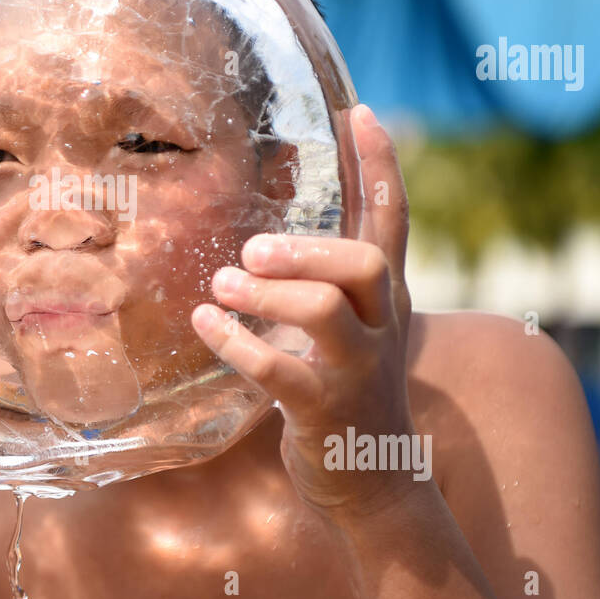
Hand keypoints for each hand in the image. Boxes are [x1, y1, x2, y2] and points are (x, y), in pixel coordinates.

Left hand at [192, 104, 416, 517]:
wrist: (373, 487)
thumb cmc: (346, 396)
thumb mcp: (350, 332)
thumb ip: (323, 286)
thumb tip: (267, 242)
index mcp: (387, 302)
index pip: (393, 221)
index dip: (380, 167)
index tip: (361, 111)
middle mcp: (381, 331)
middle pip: (365, 264)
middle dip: (308, 247)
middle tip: (252, 249)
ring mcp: (358, 373)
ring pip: (326, 311)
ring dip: (267, 292)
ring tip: (222, 284)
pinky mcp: (325, 411)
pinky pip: (279, 369)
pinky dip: (236, 342)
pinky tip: (206, 321)